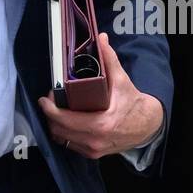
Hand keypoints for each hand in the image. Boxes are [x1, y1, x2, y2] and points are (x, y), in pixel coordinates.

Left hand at [38, 31, 163, 158]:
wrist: (147, 125)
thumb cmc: (133, 103)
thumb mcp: (121, 80)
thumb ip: (109, 59)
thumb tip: (101, 39)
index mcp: (101, 124)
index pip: (65, 121)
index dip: (50, 109)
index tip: (45, 98)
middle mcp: (95, 141)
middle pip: (59, 131)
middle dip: (51, 115)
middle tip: (51, 100)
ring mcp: (94, 150)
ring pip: (62, 139)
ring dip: (55, 125)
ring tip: (56, 109)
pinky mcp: (94, 154)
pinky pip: (71, 145)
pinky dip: (65, 133)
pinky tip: (65, 121)